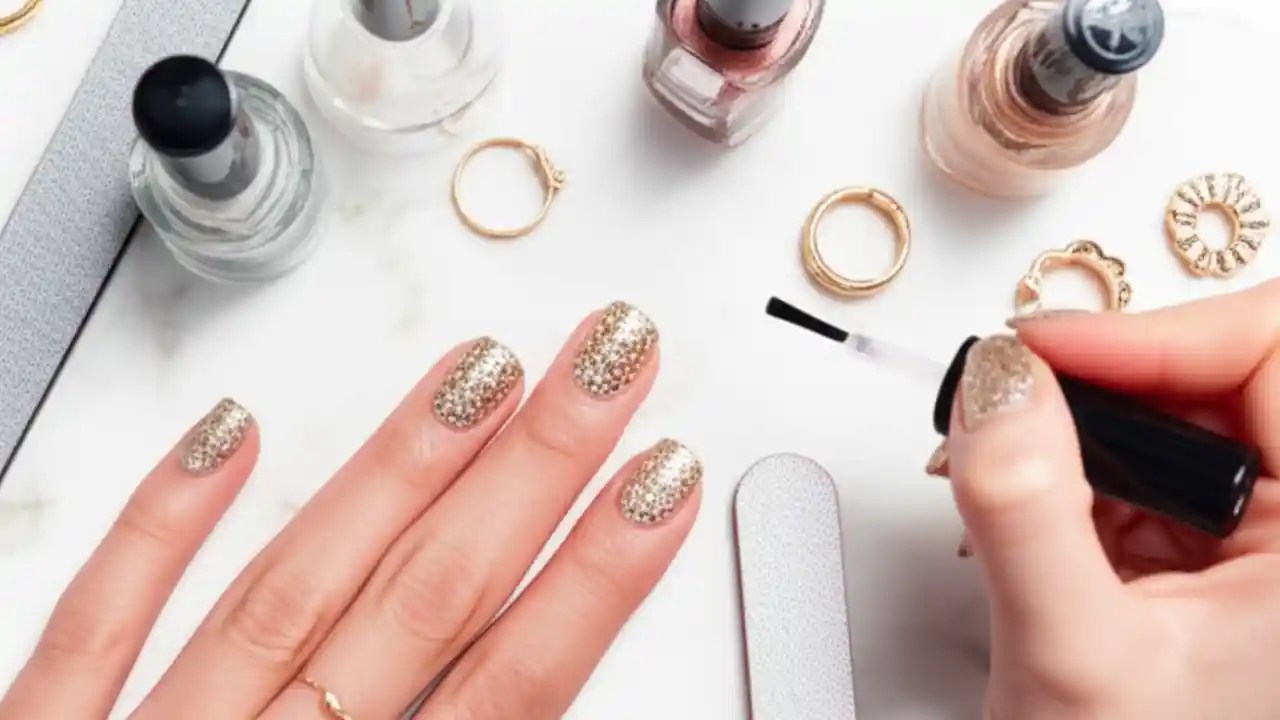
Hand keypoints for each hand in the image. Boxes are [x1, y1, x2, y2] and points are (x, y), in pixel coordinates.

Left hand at [0, 303, 701, 719]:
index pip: (516, 691)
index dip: (599, 580)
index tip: (662, 482)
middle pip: (429, 604)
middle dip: (532, 472)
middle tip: (605, 364)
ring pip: (296, 585)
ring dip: (397, 470)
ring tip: (481, 370)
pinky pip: (96, 626)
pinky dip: (160, 529)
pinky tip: (226, 434)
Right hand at [939, 281, 1279, 719]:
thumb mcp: (1072, 656)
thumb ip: (1028, 509)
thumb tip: (1000, 382)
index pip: (1274, 351)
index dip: (1152, 335)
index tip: (1042, 355)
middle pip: (1223, 364)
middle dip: (1104, 373)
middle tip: (1014, 399)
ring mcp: (1258, 537)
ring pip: (1176, 402)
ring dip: (1079, 415)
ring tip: (1006, 464)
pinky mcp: (1200, 545)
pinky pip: (1142, 453)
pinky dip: (1072, 459)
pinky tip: (1028, 501)